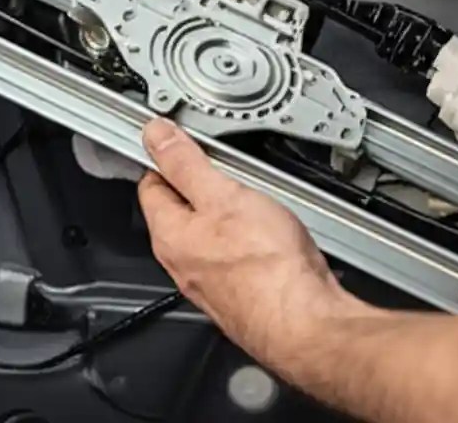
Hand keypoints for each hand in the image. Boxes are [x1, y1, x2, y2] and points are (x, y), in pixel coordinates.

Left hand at [136, 118, 351, 363]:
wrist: (305, 321)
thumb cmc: (267, 266)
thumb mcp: (223, 195)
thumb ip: (186, 163)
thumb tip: (155, 136)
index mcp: (169, 235)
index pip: (151, 185)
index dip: (167, 159)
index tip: (182, 143)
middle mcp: (183, 263)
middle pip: (181, 211)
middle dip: (202, 187)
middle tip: (228, 170)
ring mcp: (211, 282)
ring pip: (211, 234)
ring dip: (229, 214)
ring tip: (256, 201)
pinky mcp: (240, 294)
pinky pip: (236, 255)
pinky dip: (249, 240)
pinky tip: (272, 235)